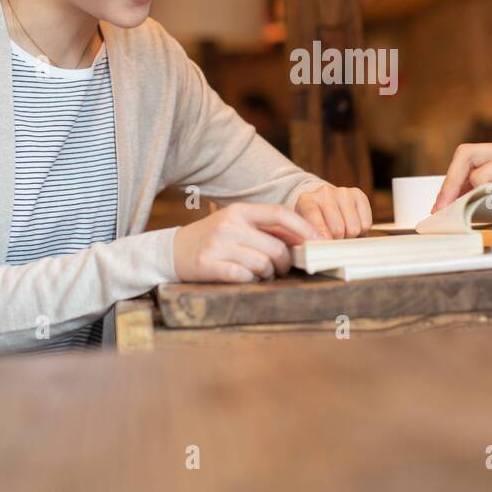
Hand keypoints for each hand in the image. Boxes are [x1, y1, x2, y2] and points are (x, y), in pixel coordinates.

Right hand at [173, 202, 317, 282]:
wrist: (172, 251)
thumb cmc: (213, 239)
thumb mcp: (237, 223)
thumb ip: (266, 228)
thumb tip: (305, 239)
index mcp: (240, 210)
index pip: (281, 215)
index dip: (304, 229)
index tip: (320, 242)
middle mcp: (229, 225)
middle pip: (276, 247)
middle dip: (285, 264)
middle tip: (280, 269)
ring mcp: (218, 245)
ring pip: (263, 265)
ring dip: (267, 275)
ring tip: (260, 274)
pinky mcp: (208, 265)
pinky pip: (244, 277)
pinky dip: (250, 281)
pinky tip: (244, 278)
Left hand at [293, 183, 372, 238]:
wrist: (325, 207)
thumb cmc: (313, 225)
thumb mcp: (304, 232)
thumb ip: (307, 241)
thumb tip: (315, 250)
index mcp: (306, 200)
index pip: (312, 215)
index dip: (320, 232)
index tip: (325, 244)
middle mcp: (324, 192)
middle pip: (337, 227)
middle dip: (337, 240)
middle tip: (333, 240)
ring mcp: (343, 192)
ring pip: (353, 227)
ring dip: (349, 236)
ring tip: (342, 233)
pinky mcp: (359, 195)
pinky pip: (366, 223)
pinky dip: (361, 230)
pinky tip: (352, 226)